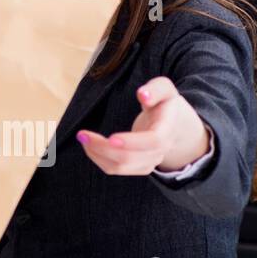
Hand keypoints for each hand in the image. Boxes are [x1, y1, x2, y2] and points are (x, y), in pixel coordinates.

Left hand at [76, 76, 209, 174]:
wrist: (174, 124)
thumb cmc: (164, 103)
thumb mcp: (165, 89)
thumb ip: (156, 89)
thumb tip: (142, 94)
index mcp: (167, 130)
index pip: (154, 141)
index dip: (133, 142)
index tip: (111, 137)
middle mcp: (160, 150)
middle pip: (132, 158)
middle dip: (104, 148)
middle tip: (82, 134)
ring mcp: (149, 161)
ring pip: (121, 166)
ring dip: (97, 154)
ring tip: (82, 137)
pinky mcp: (138, 166)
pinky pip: (116, 169)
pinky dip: (98, 158)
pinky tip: (89, 144)